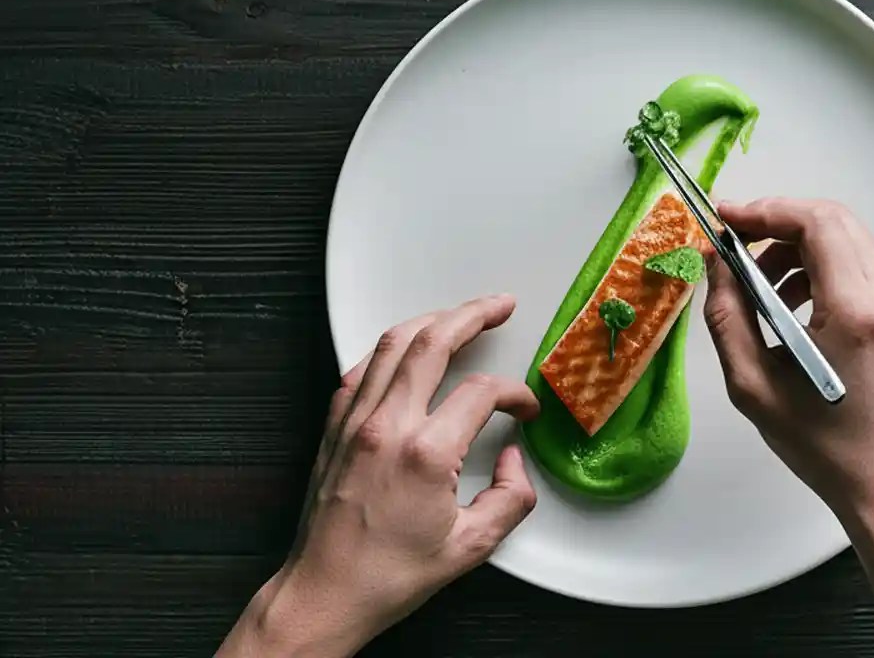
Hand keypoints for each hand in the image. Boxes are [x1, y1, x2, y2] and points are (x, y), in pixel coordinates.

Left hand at [218, 295, 538, 657]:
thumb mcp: (471, 547)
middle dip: (473, 315)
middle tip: (500, 305)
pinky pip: (362, 368)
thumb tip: (515, 460)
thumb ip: (511, 498)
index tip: (524, 408)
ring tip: (458, 314)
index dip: (513, 393)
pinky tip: (407, 349)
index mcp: (425, 453)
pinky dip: (390, 349)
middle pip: (433, 342)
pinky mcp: (334, 428)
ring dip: (431, 320)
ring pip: (392, 344)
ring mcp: (353, 422)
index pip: (481, 394)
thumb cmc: (388, 576)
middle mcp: (386, 426)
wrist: (325, 593)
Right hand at [703, 198, 873, 512]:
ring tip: (759, 288)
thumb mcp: (753, 385)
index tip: (726, 220)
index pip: (815, 223)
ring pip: (846, 239)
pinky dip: (819, 268)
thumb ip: (728, 317)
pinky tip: (790, 305)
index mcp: (855, 310)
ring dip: (797, 247)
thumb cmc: (824, 446)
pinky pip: (858, 266)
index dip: (766, 211)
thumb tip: (717, 265)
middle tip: (735, 244)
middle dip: (778, 223)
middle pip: (833, 220)